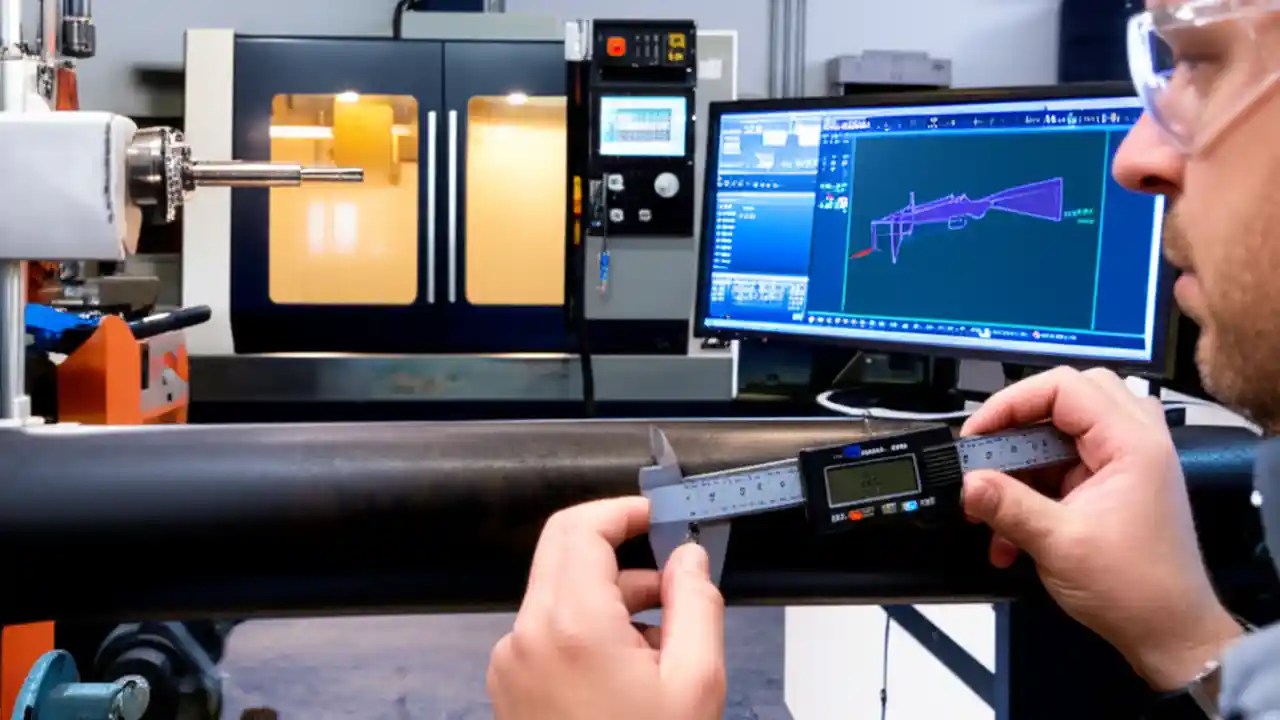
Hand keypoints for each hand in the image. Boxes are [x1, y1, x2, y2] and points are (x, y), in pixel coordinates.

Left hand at [487, 497, 726, 719]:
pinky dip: (589, 629)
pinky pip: (549, 629)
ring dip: (611, 598)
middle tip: (670, 572)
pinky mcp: (510, 684)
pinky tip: (631, 670)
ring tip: (663, 645)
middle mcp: (528, 637)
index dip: (623, 510)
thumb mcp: (696, 683)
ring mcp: (512, 662)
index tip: (656, 514)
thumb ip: (696, 604)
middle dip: (621, 552)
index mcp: (571, 627)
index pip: (581, 528)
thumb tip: (688, 559)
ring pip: (560, 591)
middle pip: (565, 551)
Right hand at [961, 367, 1241, 689]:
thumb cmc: (1137, 590)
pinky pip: (1061, 468)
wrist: (1169, 633)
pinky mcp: (1113, 486)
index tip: (978, 434)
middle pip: (1066, 399)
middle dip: (1017, 425)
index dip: (1012, 403)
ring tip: (994, 500)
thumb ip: (1008, 506)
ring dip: (1021, 465)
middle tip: (988, 450)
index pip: (1064, 388)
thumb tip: (969, 482)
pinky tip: (1009, 531)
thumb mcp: (1058, 544)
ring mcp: (1124, 464)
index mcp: (1132, 444)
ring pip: (1060, 435)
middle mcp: (1134, 444)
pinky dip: (1032, 490)